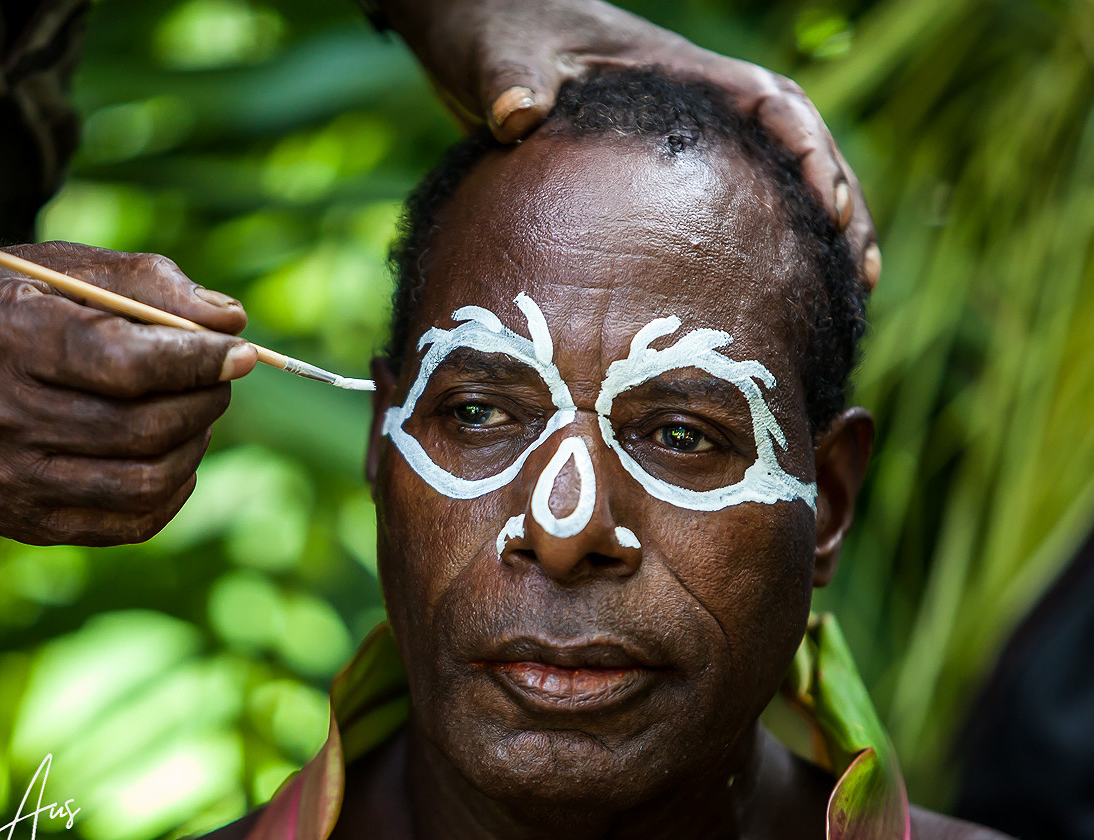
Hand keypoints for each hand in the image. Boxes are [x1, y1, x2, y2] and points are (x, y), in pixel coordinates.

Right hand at [0, 242, 255, 544]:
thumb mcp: (41, 266)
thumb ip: (141, 282)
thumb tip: (230, 320)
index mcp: (2, 337)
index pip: (125, 363)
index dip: (196, 361)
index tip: (239, 352)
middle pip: (142, 426)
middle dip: (204, 400)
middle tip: (221, 377)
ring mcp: (1, 479)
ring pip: (141, 482)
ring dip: (193, 446)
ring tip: (197, 414)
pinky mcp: (12, 521)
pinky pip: (121, 524)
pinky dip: (168, 494)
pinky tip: (172, 458)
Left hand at [378, 0, 878, 287]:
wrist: (481, 38)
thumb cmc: (495, 33)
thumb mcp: (499, 53)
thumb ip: (510, 77)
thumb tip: (516, 113)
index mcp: (677, 76)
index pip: (768, 104)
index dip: (809, 153)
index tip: (830, 207)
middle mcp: (694, 112)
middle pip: (794, 150)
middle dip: (837, 203)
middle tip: (860, 270)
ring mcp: (683, 148)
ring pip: (770, 185)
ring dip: (812, 234)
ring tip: (844, 297)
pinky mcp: (658, 181)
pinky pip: (724, 214)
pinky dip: (753, 252)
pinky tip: (759, 303)